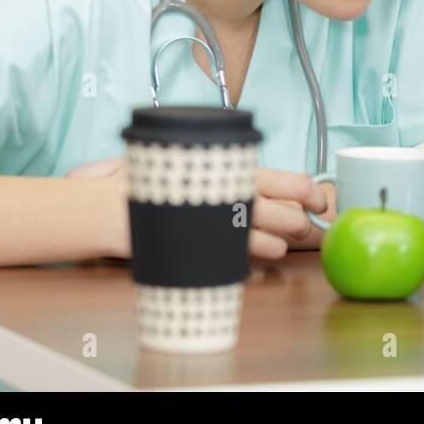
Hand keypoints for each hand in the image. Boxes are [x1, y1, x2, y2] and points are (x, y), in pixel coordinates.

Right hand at [67, 159, 333, 259]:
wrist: (104, 210)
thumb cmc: (146, 181)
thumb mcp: (186, 160)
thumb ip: (222, 167)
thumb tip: (260, 178)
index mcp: (231, 170)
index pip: (288, 181)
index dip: (310, 192)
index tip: (319, 199)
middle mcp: (230, 199)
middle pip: (287, 217)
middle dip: (298, 224)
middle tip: (298, 225)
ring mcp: (218, 230)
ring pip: (270, 244)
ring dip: (277, 246)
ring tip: (274, 244)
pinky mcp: (204, 255)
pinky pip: (241, 264)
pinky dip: (248, 263)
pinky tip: (246, 258)